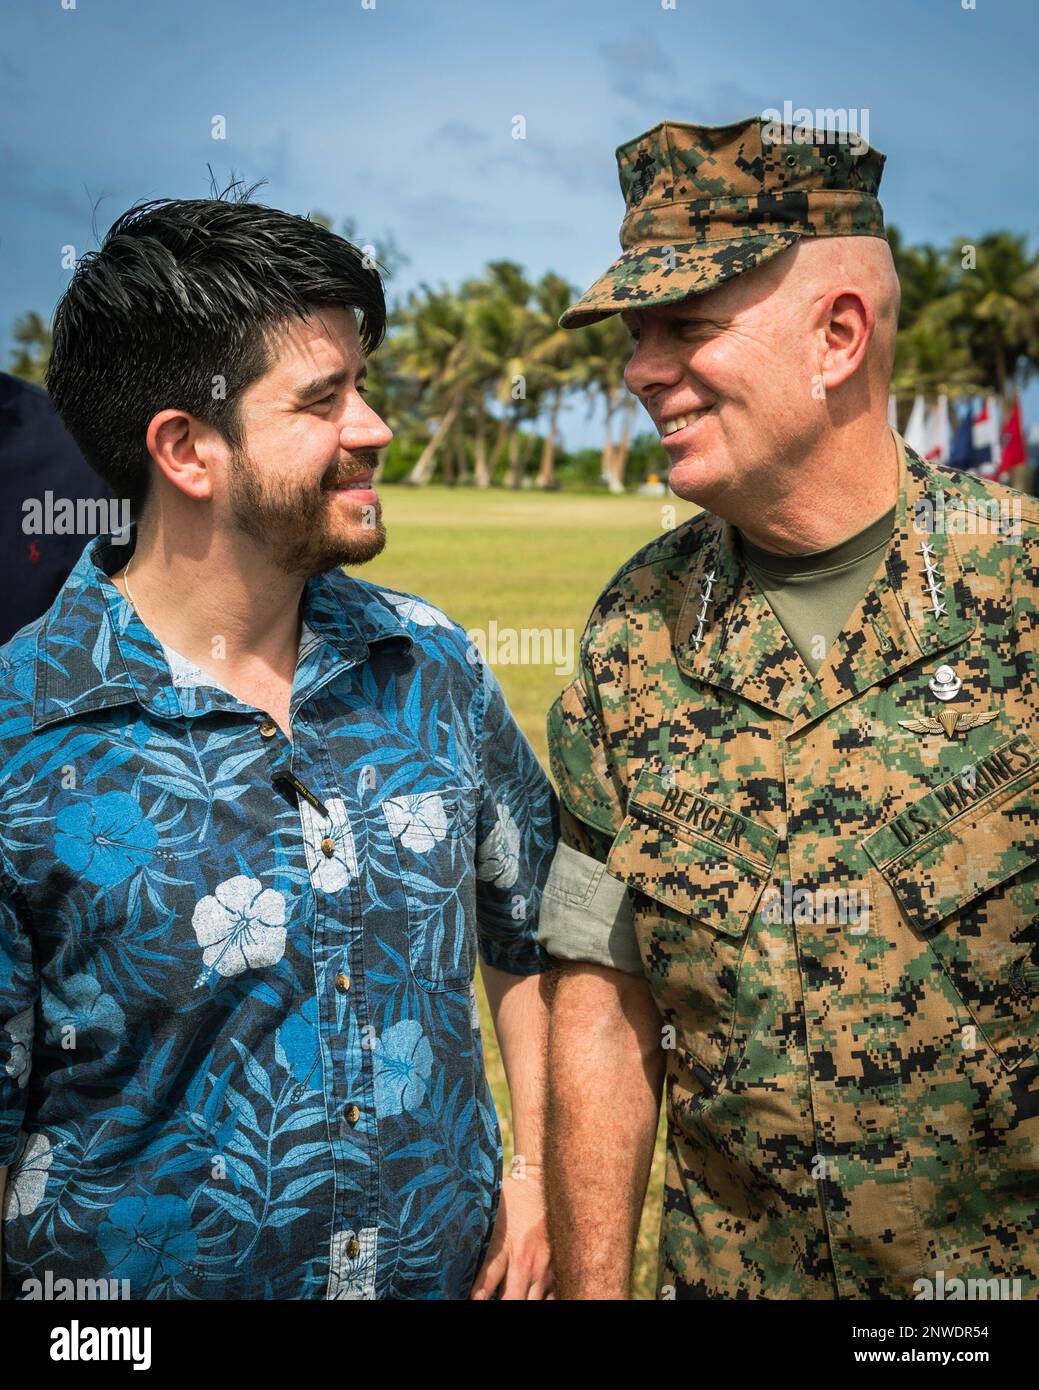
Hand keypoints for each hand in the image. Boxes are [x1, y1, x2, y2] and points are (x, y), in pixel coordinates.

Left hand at [469, 1162, 555, 1299]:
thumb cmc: (513, 1197)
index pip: (487, 1282)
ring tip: (509, 1295)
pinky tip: (528, 1296)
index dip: (478, 1296)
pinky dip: (540, 1300)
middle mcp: (527, 1261)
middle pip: (512, 1300)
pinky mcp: (559, 1268)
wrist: (543, 1181)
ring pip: (534, 1303)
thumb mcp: (492, 1215)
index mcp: (507, 1246)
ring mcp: (546, 1268)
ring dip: (521, 1301)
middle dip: (501, 1303)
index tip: (473, 1299)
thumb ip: (481, 1241)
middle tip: (489, 1299)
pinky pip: (553, 1297)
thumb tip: (458, 1255)